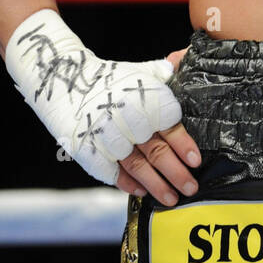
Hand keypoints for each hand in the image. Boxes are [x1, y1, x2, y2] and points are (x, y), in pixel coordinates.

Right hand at [6, 11, 201, 205]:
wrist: (67, 81)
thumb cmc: (112, 79)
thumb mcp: (141, 72)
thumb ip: (165, 73)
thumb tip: (184, 63)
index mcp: (145, 98)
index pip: (171, 125)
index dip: (184, 145)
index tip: (196, 162)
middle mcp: (128, 117)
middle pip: (158, 151)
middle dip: (177, 174)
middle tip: (191, 188)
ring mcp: (107, 136)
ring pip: (137, 166)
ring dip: (155, 186)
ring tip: (171, 199)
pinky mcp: (88, 149)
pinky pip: (111, 172)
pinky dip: (127, 184)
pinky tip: (140, 192)